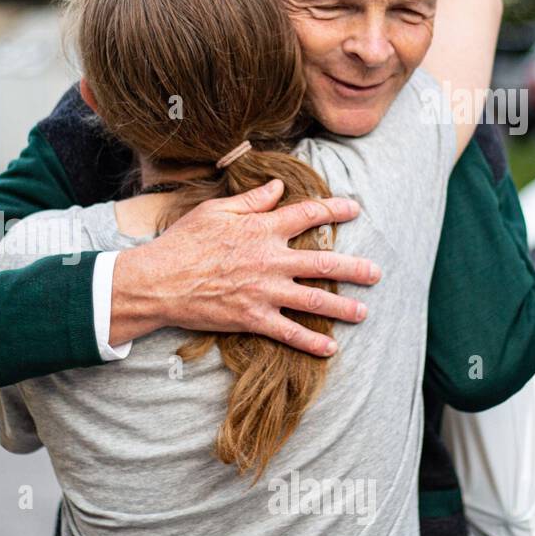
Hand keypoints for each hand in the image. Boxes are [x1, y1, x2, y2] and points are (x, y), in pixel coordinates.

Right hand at [109, 179, 380, 354]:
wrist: (158, 281)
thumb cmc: (182, 243)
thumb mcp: (215, 211)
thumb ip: (251, 200)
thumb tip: (278, 187)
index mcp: (262, 229)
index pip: (308, 215)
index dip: (334, 210)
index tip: (354, 210)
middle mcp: (270, 260)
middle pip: (323, 263)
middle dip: (354, 268)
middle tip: (376, 273)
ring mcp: (264, 292)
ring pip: (314, 299)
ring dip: (343, 307)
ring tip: (363, 312)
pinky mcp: (252, 318)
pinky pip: (289, 333)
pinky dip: (312, 342)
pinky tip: (330, 348)